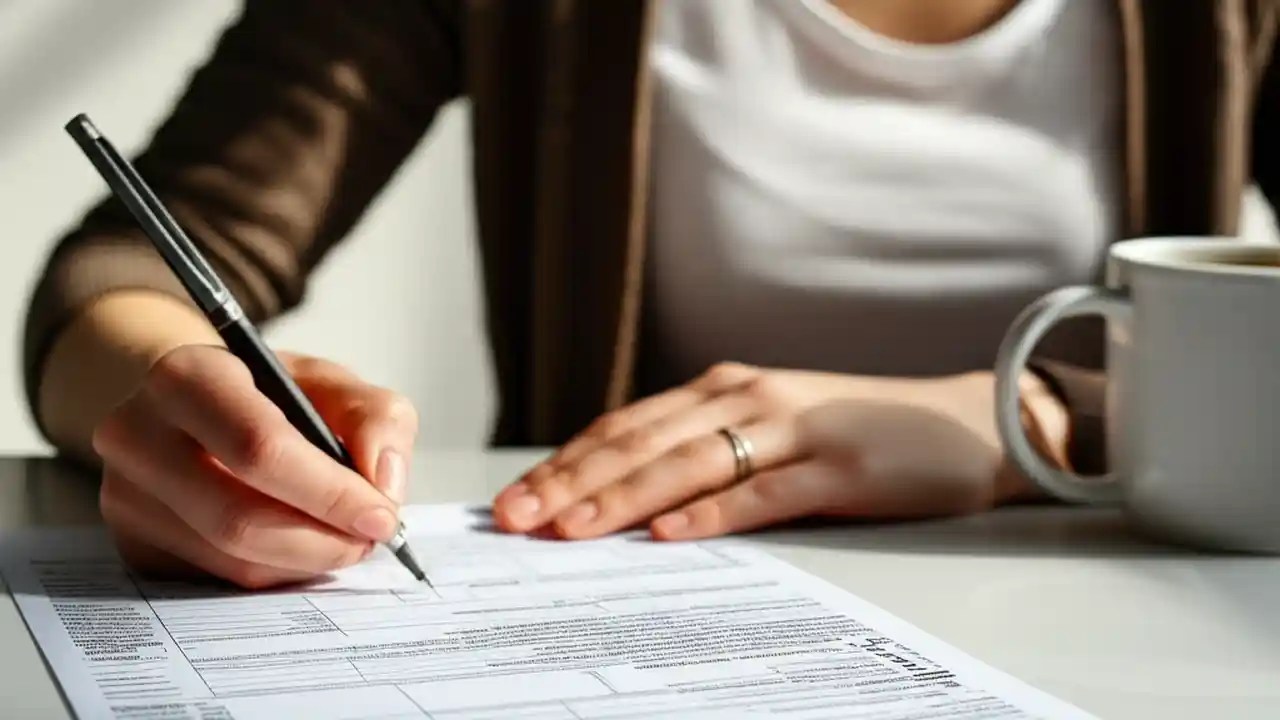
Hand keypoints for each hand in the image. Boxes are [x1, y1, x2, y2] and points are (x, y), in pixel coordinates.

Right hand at [94, 346, 417, 587]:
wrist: (191, 408)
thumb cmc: (267, 395)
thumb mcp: (330, 384)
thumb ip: (376, 419)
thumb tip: (384, 486)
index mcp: (187, 377)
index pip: (259, 448)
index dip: (330, 492)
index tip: (382, 516)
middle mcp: (138, 436)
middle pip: (239, 519)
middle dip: (323, 540)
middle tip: (371, 538)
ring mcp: (125, 497)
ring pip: (232, 561)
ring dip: (306, 561)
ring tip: (343, 537)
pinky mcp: (133, 545)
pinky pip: (220, 581)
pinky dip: (276, 572)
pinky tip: (298, 545)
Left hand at [493, 363, 1062, 539]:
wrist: (964, 422)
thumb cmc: (857, 433)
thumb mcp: (772, 430)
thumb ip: (708, 451)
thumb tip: (627, 497)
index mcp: (723, 390)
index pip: (625, 427)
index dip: (565, 462)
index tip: (513, 499)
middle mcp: (747, 398)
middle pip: (641, 443)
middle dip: (571, 482)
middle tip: (515, 519)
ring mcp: (793, 428)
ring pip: (689, 463)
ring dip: (623, 497)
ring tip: (568, 528)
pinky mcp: (837, 466)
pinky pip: (764, 492)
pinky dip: (712, 512)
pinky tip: (669, 533)